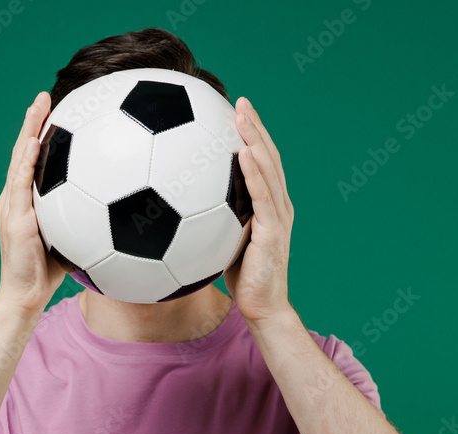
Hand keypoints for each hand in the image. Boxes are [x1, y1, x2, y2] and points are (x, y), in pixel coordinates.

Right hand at [0, 91, 66, 317]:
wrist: (26, 296)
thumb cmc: (48, 273)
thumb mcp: (72, 239)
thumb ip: (87, 220)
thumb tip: (121, 211)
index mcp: (28, 200)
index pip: (35, 161)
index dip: (42, 135)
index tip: (55, 111)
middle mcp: (17, 198)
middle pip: (25, 152)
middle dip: (33, 122)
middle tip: (45, 96)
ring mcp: (13, 206)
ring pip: (20, 160)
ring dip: (29, 130)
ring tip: (38, 105)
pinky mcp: (15, 219)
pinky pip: (21, 184)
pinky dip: (27, 162)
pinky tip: (37, 142)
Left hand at [223, 97, 294, 325]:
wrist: (262, 307)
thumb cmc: (242, 278)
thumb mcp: (222, 241)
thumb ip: (212, 219)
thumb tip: (179, 205)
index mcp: (267, 205)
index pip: (261, 162)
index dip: (251, 135)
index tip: (234, 110)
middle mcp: (277, 205)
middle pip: (268, 157)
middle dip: (255, 127)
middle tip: (239, 101)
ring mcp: (278, 216)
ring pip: (269, 169)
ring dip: (255, 139)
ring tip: (242, 115)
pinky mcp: (274, 231)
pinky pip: (263, 196)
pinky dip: (254, 172)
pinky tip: (242, 152)